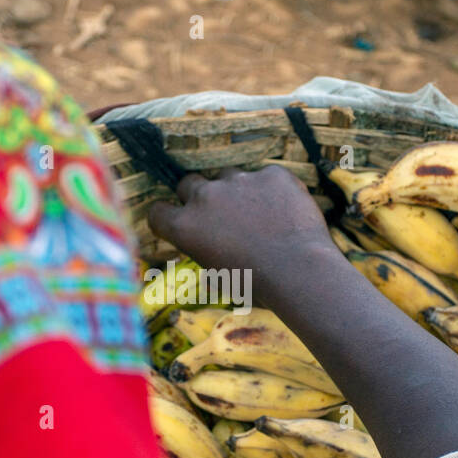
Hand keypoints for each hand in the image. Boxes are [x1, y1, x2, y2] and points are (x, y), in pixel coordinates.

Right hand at [146, 166, 339, 289]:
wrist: (300, 270)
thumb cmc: (257, 284)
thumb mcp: (218, 277)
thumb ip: (205, 255)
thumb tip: (206, 257)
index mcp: (185, 226)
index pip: (157, 212)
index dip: (166, 217)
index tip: (175, 221)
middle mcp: (205, 197)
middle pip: (188, 184)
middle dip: (198, 197)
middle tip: (219, 216)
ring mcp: (238, 180)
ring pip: (228, 177)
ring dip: (236, 192)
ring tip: (258, 216)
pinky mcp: (270, 174)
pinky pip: (265, 177)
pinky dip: (271, 191)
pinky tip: (283, 212)